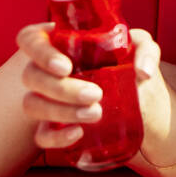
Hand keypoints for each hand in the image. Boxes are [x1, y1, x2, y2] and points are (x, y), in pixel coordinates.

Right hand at [16, 22, 170, 153]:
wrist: (140, 100)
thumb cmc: (131, 65)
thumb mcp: (142, 48)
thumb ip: (145, 50)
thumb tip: (142, 72)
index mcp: (60, 43)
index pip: (29, 40)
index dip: (40, 52)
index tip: (66, 67)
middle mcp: (46, 69)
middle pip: (31, 75)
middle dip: (61, 89)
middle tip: (95, 94)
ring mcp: (45, 98)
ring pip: (31, 104)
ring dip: (59, 111)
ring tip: (95, 114)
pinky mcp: (52, 126)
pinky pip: (40, 135)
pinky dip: (56, 137)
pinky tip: (77, 133)